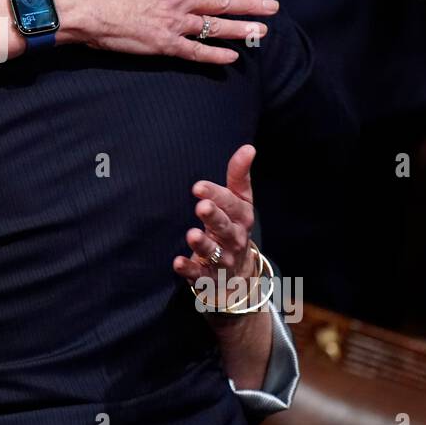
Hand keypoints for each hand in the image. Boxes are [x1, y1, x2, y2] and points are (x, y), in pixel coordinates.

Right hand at [49, 0, 277, 65]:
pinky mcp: (163, 45)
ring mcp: (172, 23)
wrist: (83, 7)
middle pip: (221, 2)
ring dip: (241, 29)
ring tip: (262, 31)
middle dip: (250, 4)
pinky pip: (195, 51)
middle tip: (273, 6)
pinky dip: (215, 55)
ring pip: (214, 27)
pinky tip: (233, 58)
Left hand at [173, 144, 259, 304]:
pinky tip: (177, 262)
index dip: (216, 195)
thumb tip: (248, 147)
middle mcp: (235, 238)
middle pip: (226, 227)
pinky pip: (200, 274)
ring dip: (203, 244)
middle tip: (200, 206)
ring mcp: (224, 260)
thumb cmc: (233, 227)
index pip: (232, 204)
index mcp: (242, 217)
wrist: (239, 273)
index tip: (198, 186)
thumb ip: (239, 176)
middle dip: (214, 217)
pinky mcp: (209, 277)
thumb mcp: (239, 202)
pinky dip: (190, 269)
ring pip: (215, 252)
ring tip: (191, 234)